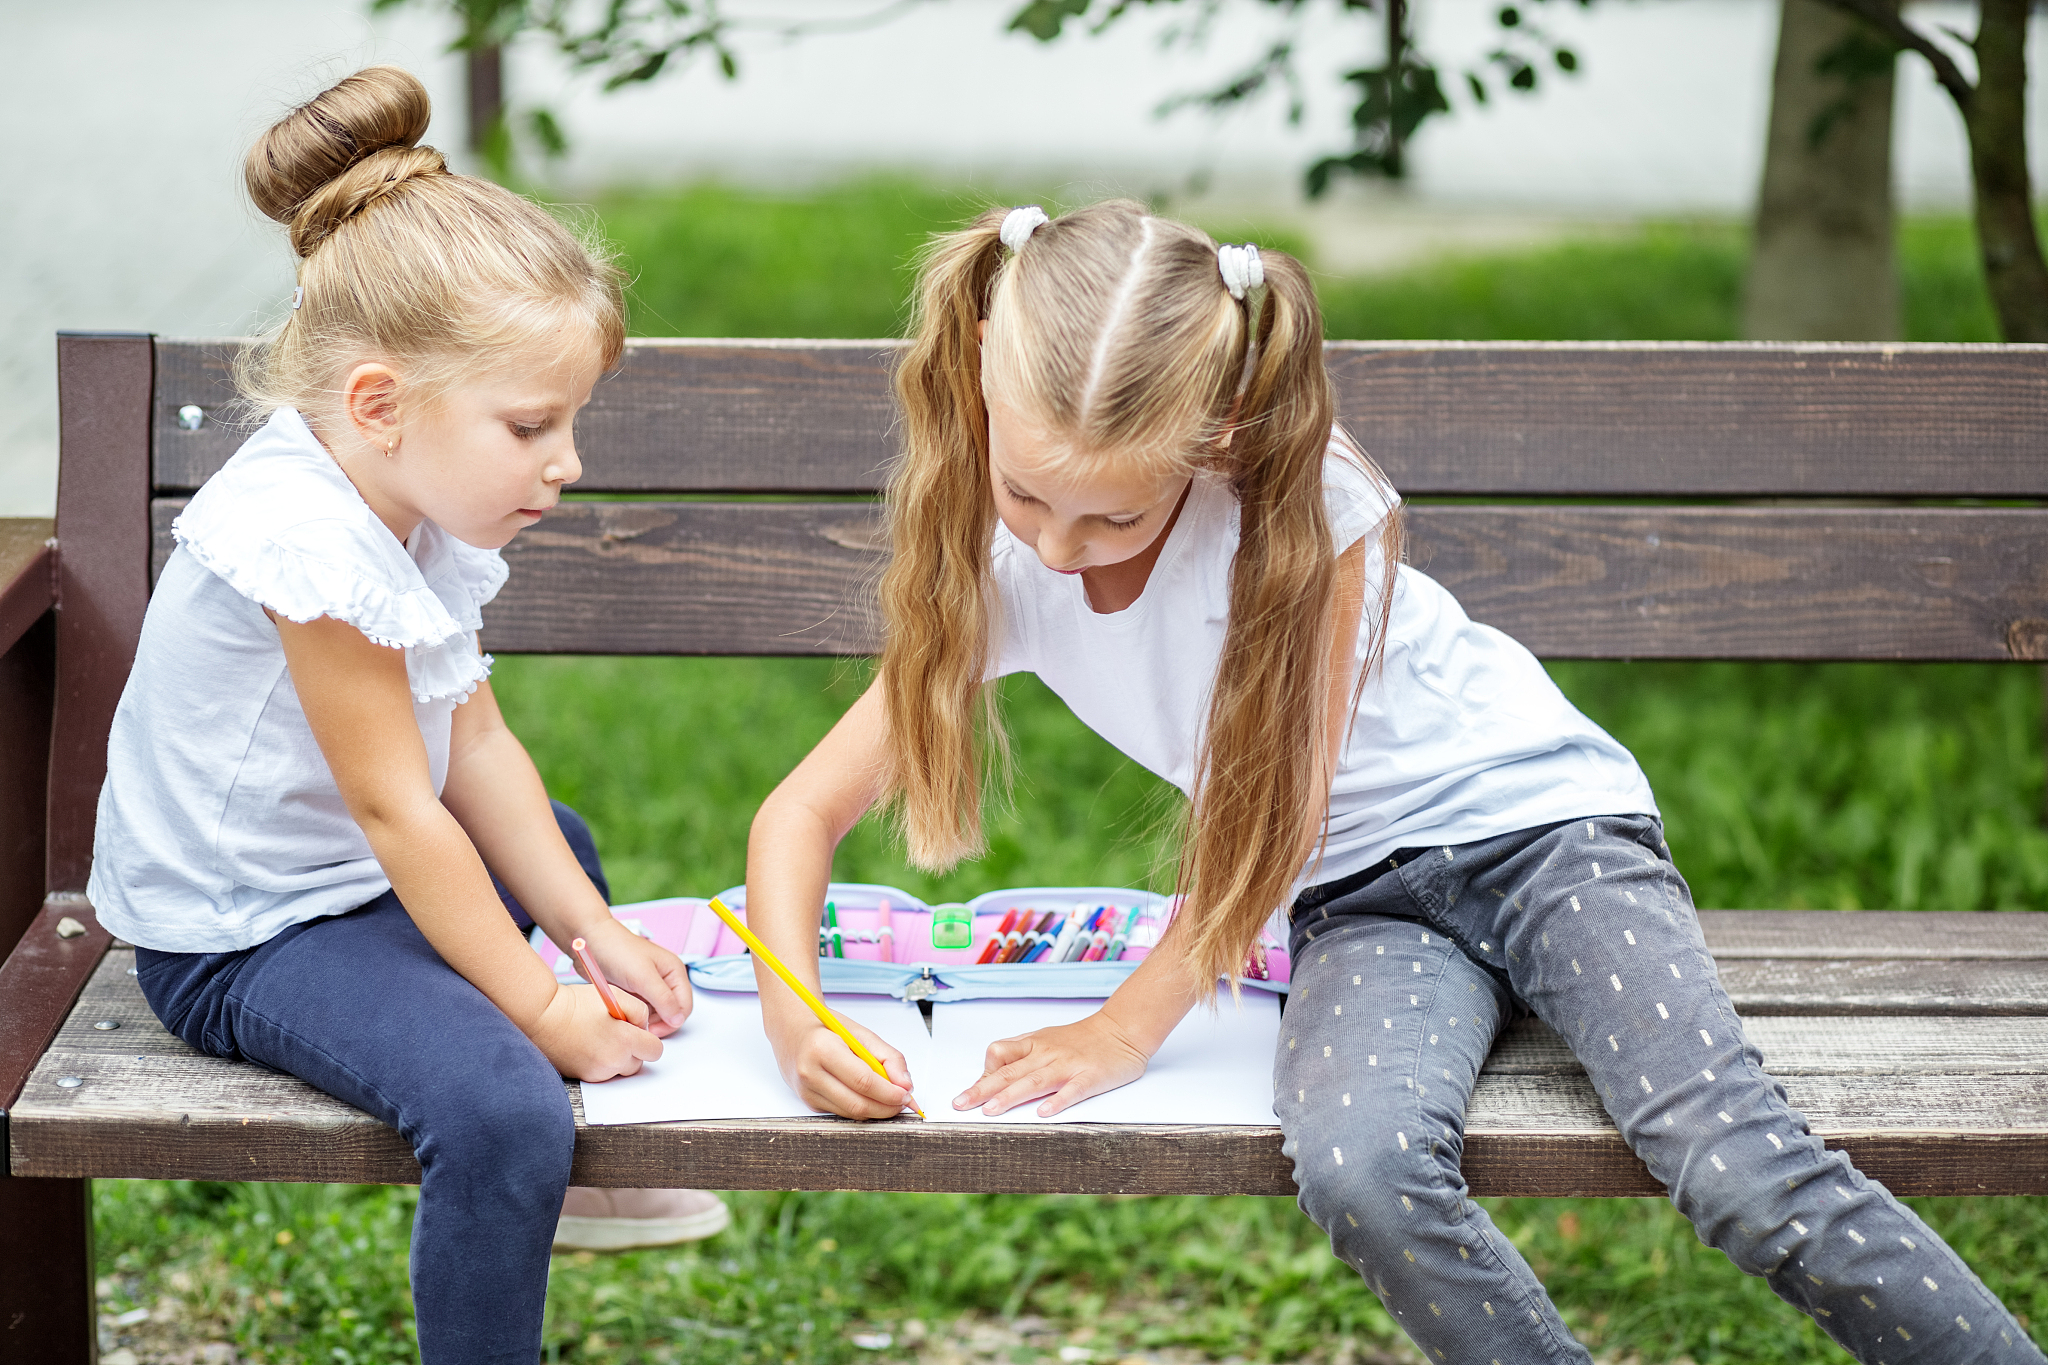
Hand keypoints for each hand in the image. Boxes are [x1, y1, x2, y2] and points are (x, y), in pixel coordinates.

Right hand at [530, 982, 663, 1082]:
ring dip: (617, 1058)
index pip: (655, 1051)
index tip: (638, 1032)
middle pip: (638, 1064)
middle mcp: (613, 1061)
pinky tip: (589, 1046)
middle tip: (618, 1034)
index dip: (647, 1039)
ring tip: (601, 1038)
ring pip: (620, 1070)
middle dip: (633, 1051)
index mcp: (625, 1040)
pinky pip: (602, 1074)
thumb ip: (639, 1011)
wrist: (543, 1016)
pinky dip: (600, 1063)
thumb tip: (643, 1026)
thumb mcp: (617, 995)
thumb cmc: (576, 1004)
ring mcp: (598, 1072)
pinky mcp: (584, 1077)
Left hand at [581, 918, 691, 1035]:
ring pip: (656, 1013)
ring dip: (645, 1020)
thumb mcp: (643, 977)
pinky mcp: (635, 990)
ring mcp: (650, 986)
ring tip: (628, 1021)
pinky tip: (623, 1015)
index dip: (671, 1022)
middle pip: (671, 1012)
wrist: (591, 940)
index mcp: (675, 972)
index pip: (684, 1007)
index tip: (651, 1031)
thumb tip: (678, 1020)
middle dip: (658, 1023)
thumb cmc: (618, 952)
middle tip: (638, 1028)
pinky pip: (641, 1009)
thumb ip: (663, 999)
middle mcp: (665, 980)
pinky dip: (635, 1015)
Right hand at [769, 1012, 916, 1119]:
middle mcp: (810, 1073)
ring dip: (876, 1110)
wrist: (791, 1030)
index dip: (889, 1093)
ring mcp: (806, 1091)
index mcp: (823, 1049)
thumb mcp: (861, 1033)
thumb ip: (888, 1057)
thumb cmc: (826, 1028)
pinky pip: (842, 1112)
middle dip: (886, 1107)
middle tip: (903, 1101)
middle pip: (857, 1104)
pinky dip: (860, 1108)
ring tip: (889, 1097)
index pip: (863, 1081)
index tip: (906, 1094)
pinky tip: (868, 1096)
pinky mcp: (808, 1102)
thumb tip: (905, 1084)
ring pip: (851, 1113)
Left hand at [953, 1010, 1149, 1117]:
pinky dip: (1058, 1101)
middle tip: (960, 1104)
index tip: (968, 1095)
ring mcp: (1068, 1065)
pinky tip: (1044, 1113)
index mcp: (1033, 1044)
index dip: (982, 1075)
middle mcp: (1046, 1054)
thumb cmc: (1081, 1039)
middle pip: (1009, 1071)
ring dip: (1010, 1096)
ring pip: (1034, 1081)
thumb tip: (990, 1078)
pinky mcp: (1090, 1077)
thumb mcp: (1045, 1041)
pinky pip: (1072, 1090)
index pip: (999, 1054)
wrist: (1122, 1029)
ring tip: (990, 1110)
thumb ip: (1020, 1057)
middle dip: (982, 1089)